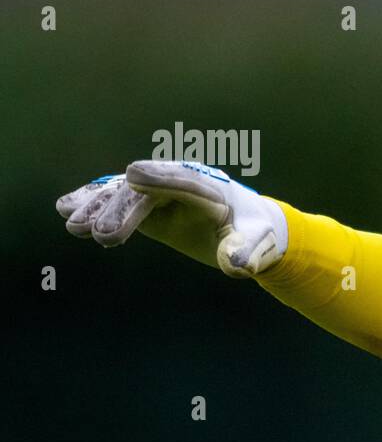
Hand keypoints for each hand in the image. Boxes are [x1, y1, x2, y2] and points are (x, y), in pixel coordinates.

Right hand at [55, 160, 288, 277]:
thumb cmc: (255, 233)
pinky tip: (65, 207)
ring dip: (98, 206)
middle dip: (120, 208)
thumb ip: (245, 252)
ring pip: (125, 193)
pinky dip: (93, 202)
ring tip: (72, 225)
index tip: (132, 175)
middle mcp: (180, 182)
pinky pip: (117, 199)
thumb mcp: (257, 244)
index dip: (159, 179)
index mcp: (211, 188)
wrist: (249, 228)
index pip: (183, 181)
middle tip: (96, 234)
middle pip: (146, 191)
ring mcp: (161, 190)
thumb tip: (238, 267)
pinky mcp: (147, 202)